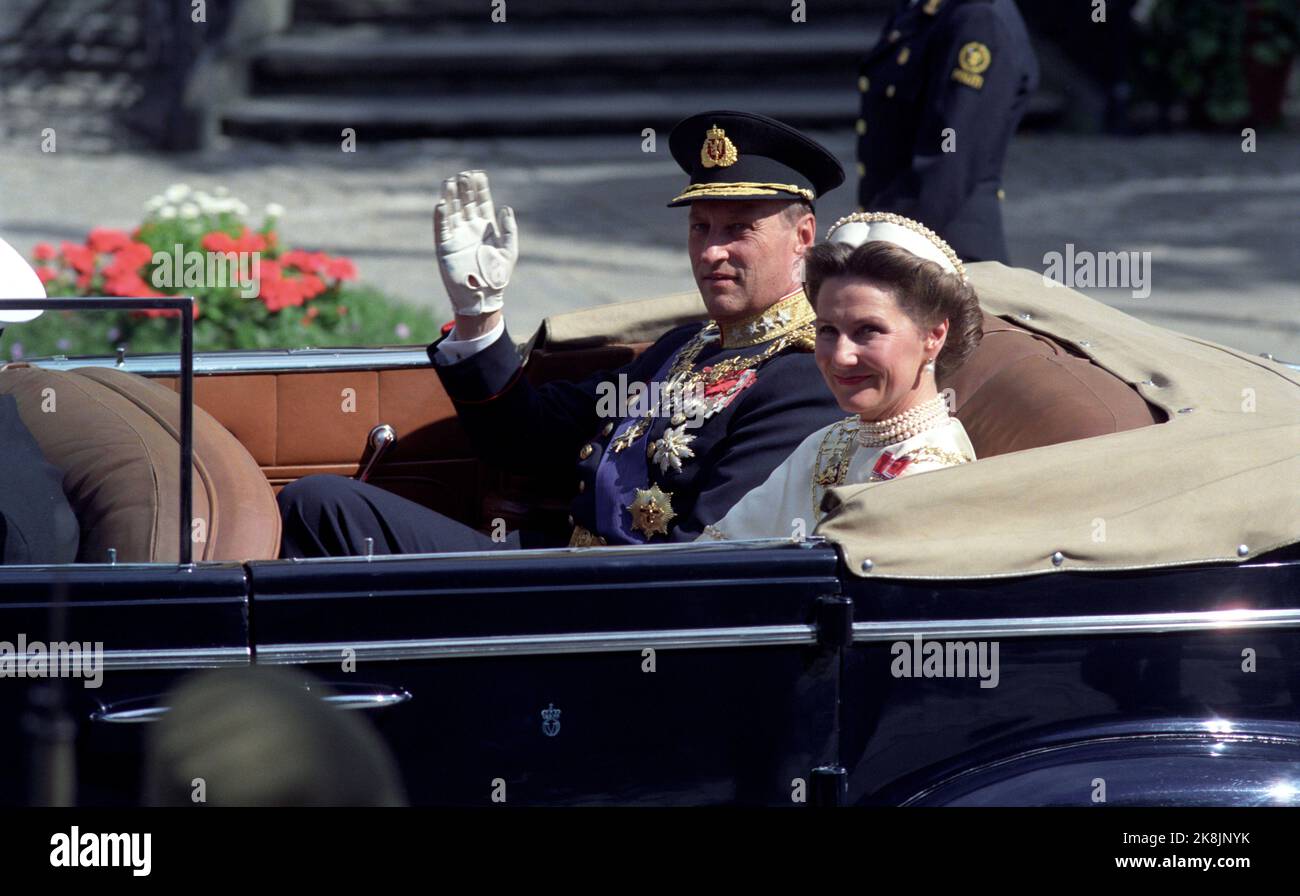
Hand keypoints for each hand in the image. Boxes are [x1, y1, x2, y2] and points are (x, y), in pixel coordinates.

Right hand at [433, 170, 517, 316]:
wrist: (483, 296)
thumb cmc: (498, 276)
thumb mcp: (508, 250)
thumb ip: (509, 229)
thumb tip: (506, 207)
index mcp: (486, 228)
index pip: (481, 203)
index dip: (480, 189)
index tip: (478, 174)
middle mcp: (470, 229)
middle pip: (465, 203)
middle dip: (464, 189)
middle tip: (463, 174)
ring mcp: (457, 237)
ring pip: (452, 212)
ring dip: (450, 197)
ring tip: (449, 182)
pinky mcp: (445, 247)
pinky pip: (441, 229)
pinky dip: (440, 217)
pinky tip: (441, 204)